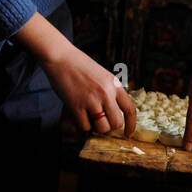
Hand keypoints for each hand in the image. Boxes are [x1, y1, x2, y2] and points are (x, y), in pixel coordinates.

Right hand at [12, 11, 136, 134]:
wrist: (60, 57)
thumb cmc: (78, 66)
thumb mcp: (102, 75)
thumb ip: (109, 91)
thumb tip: (110, 114)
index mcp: (114, 84)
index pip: (130, 109)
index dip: (131, 125)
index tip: (128, 134)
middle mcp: (106, 92)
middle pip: (116, 123)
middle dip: (108, 126)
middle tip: (98, 120)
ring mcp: (92, 99)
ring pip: (102, 127)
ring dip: (95, 127)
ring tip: (87, 116)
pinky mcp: (77, 105)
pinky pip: (85, 126)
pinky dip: (81, 124)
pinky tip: (77, 114)